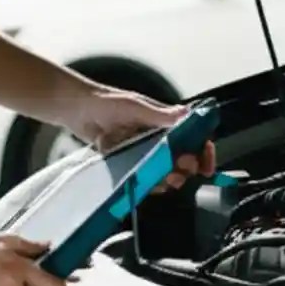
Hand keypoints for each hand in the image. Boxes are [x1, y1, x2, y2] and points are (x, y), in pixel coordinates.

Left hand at [61, 83, 215, 191]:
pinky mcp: (131, 163)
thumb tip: (185, 114)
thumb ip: (159, 114)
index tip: (205, 162)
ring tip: (165, 180)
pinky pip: (148, 178)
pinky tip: (149, 184)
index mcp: (165, 121)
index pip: (193, 135)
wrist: (79, 111)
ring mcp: (145, 151)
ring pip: (167, 170)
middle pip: (184, 157)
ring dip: (171, 178)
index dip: (203, 149)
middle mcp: (159, 137)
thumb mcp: (134, 106)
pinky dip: (152, 184)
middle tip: (181, 171)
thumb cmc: (106, 102)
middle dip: (187, 167)